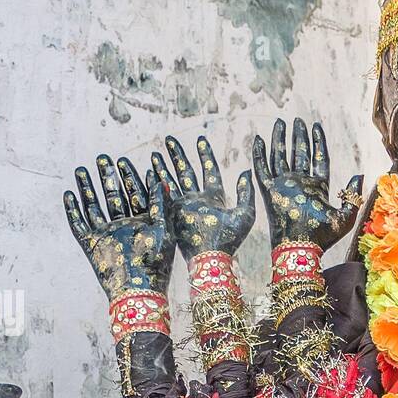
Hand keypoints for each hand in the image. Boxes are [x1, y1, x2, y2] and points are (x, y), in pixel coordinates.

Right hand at [63, 158, 173, 301]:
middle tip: (102, 158)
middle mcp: (124, 227)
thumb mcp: (163, 228)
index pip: (134, 194)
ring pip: (94, 206)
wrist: (138, 291)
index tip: (122, 160)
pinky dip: (73, 210)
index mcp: (143, 223)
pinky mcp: (91, 245)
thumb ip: (160, 202)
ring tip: (81, 170)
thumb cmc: (156, 264)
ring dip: (88, 189)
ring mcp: (106, 235)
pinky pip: (79, 224)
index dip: (128, 177)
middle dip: (107, 177)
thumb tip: (159, 176)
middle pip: (113, 197)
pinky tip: (68, 193)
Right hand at [151, 135, 255, 261]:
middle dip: (177, 156)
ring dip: (164, 166)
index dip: (205, 155)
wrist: (210, 258)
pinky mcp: (172, 213)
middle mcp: (197, 199)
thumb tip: (247, 172)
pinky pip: (163, 193)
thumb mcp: (244, 214)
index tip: (200, 140)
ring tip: (156, 153)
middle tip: (169, 139)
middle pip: (186, 172)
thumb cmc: (230, 240)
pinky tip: (150, 169)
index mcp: (214, 197)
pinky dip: (156, 181)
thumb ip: (246, 193)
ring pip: (172, 180)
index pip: (209, 170)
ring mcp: (183, 206)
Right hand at [252, 117, 361, 250]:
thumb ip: (353, 196)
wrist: (300, 247)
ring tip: (280, 122)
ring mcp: (284, 185)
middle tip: (297, 121)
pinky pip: (262, 168)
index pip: (318, 158)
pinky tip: (259, 139)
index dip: (317, 142)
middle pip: (299, 154)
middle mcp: (300, 183)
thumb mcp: (346, 216)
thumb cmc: (323, 236)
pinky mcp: (270, 190)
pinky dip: (259, 154)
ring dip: (280, 140)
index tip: (316, 126)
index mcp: (317, 187)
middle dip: (298, 137)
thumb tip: (358, 175)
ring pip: (281, 156)